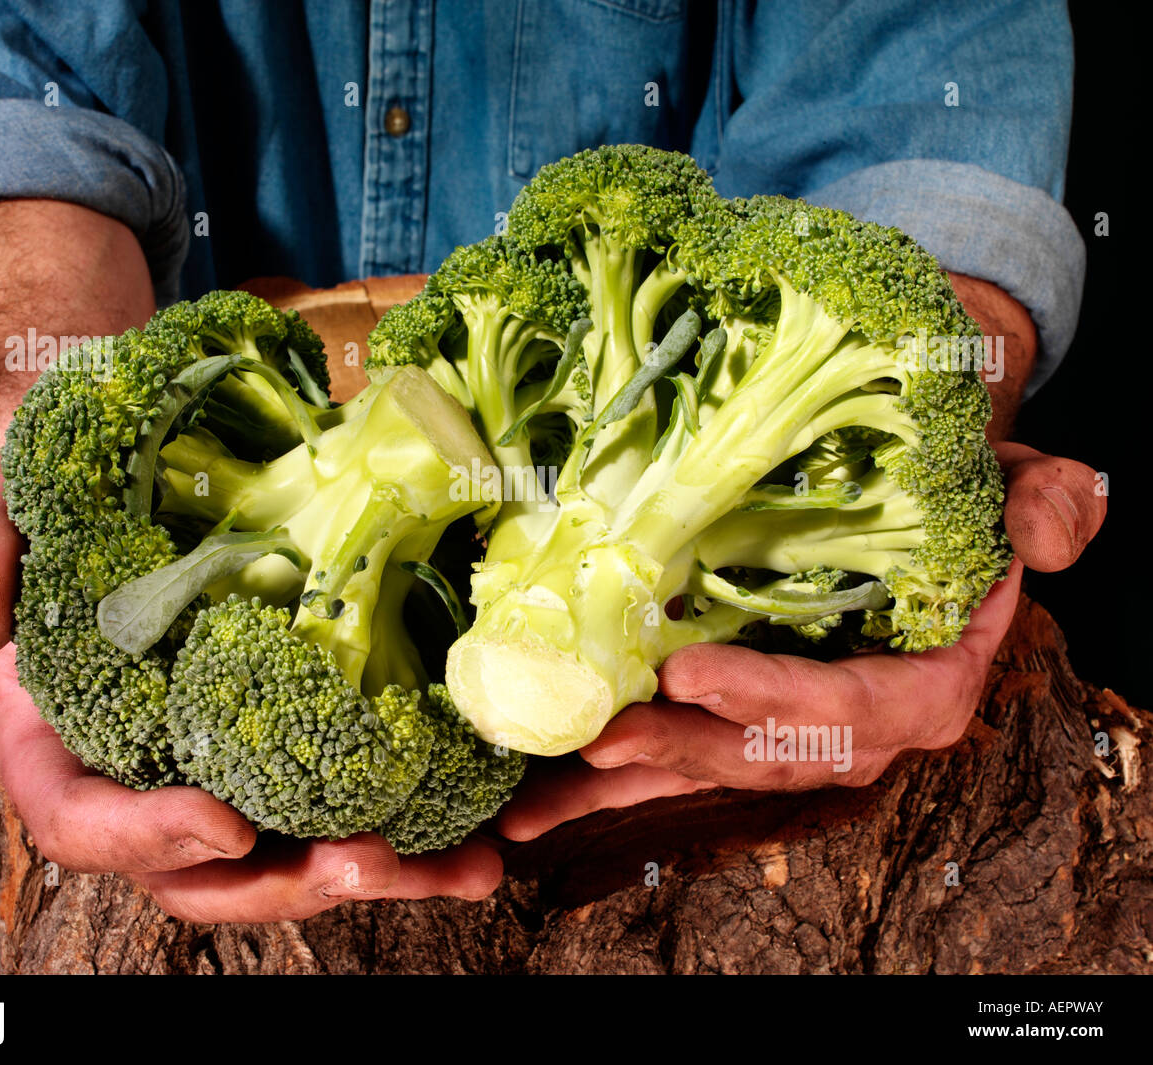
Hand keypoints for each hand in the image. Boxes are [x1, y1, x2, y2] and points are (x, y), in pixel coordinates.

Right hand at [0, 456, 501, 922]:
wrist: (134, 462)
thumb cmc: (64, 490)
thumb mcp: (3, 502)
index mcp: (63, 739)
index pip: (85, 818)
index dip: (146, 837)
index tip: (224, 823)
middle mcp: (149, 770)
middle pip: (208, 872)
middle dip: (290, 880)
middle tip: (372, 861)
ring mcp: (231, 761)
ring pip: (294, 851)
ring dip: (382, 869)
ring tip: (468, 866)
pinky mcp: (301, 733)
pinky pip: (350, 794)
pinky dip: (419, 816)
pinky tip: (491, 822)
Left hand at [496, 444, 1106, 840]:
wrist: (921, 514)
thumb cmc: (967, 502)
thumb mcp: (1026, 488)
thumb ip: (1046, 510)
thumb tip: (1032, 546)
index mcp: (924, 689)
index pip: (848, 705)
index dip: (770, 697)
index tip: (687, 670)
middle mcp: (853, 732)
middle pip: (761, 755)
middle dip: (680, 748)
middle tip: (600, 736)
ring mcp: (791, 736)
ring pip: (707, 770)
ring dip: (628, 782)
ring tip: (546, 791)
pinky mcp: (743, 727)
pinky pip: (678, 762)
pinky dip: (610, 784)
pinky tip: (539, 802)